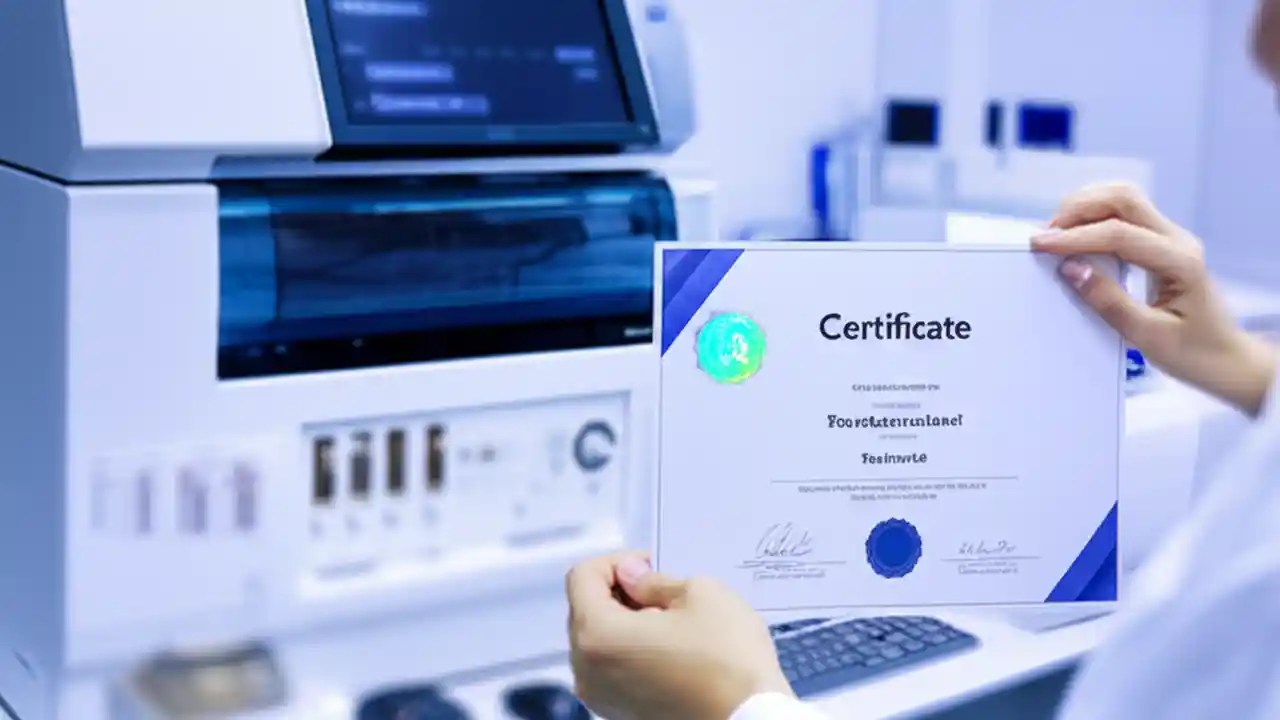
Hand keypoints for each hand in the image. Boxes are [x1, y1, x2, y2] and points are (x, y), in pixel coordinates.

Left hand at [566, 553, 790, 719]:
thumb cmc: (728, 657)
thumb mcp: (698, 594)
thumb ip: (652, 579)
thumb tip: (630, 575)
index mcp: (597, 636)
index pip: (582, 577)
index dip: (616, 561)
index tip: (650, 565)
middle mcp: (587, 671)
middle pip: (585, 610)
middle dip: (619, 592)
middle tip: (663, 591)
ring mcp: (601, 698)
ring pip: (599, 641)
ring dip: (626, 622)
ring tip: (671, 622)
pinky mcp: (620, 714)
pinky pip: (612, 668)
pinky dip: (632, 650)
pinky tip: (670, 649)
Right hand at [1033, 183, 1276, 415]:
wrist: (1226, 358)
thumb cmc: (1193, 353)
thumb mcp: (1146, 336)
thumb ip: (1108, 301)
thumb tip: (1071, 268)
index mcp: (1179, 261)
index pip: (1120, 234)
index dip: (1076, 237)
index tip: (1040, 245)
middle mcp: (1178, 239)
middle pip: (1124, 198)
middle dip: (1079, 208)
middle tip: (1046, 235)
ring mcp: (1171, 237)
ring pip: (1124, 199)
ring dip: (1086, 208)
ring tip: (1057, 234)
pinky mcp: (1161, 243)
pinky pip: (1125, 215)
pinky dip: (1095, 217)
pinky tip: (1076, 236)